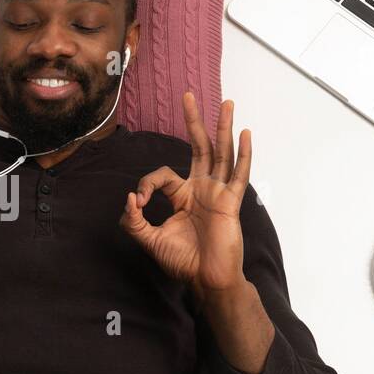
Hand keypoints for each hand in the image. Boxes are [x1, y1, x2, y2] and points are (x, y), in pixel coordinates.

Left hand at [119, 91, 252, 298]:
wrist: (206, 279)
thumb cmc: (183, 261)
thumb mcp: (149, 240)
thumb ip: (134, 221)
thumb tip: (129, 197)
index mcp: (183, 196)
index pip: (162, 174)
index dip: (145, 185)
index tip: (137, 204)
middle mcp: (202, 188)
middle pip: (199, 146)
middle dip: (193, 121)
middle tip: (188, 94)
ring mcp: (218, 192)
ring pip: (221, 153)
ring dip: (222, 127)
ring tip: (226, 103)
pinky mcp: (231, 202)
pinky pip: (238, 173)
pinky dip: (243, 153)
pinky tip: (244, 133)